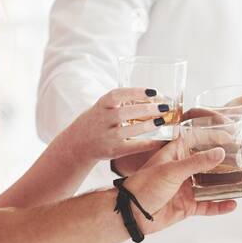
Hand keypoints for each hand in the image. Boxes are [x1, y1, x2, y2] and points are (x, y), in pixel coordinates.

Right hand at [59, 87, 174, 167]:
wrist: (77, 144)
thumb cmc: (96, 122)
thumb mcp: (102, 107)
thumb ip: (120, 102)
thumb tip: (152, 97)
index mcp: (101, 106)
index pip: (117, 95)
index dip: (135, 92)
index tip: (153, 92)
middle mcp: (101, 120)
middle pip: (123, 113)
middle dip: (145, 109)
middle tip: (163, 107)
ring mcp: (106, 136)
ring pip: (127, 131)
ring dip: (146, 126)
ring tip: (161, 121)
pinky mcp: (112, 151)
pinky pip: (132, 147)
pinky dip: (146, 144)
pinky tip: (159, 140)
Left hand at [122, 137, 236, 230]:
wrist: (132, 213)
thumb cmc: (143, 186)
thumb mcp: (172, 170)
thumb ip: (197, 162)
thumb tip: (220, 152)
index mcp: (175, 154)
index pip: (196, 139)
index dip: (212, 136)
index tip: (230, 135)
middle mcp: (182, 169)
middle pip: (207, 162)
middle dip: (223, 161)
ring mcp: (186, 188)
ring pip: (210, 184)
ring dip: (224, 184)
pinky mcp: (187, 205)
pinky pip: (207, 205)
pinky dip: (219, 206)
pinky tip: (232, 205)